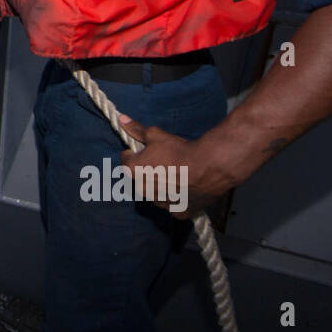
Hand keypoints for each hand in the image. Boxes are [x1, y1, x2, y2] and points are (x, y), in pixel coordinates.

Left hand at [117, 115, 235, 218]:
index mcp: (133, 171)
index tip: (146, 150)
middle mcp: (143, 190)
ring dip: (162, 186)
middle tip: (164, 162)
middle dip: (148, 171)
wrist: (208, 166)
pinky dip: (178, 198)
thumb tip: (122, 119)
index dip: (135, 153)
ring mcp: (161, 204)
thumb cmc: (179, 150)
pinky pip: (174, 205)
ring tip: (177, 174)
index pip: (126, 160)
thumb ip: (137, 130)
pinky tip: (187, 187)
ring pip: (157, 194)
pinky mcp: (179, 212)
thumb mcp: (156, 135)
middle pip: (141, 179)